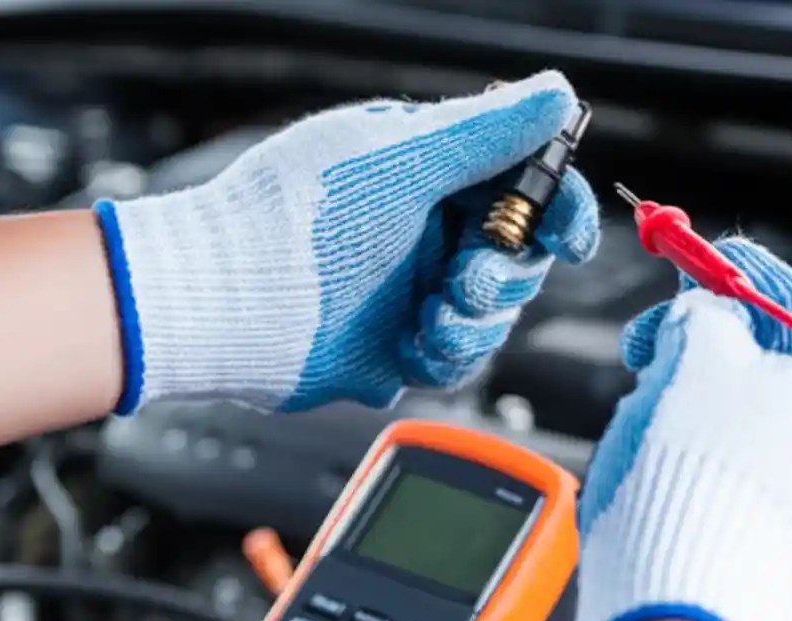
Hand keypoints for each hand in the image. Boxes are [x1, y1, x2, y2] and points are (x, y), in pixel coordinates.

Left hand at [95, 71, 597, 413]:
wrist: (225, 296)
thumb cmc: (297, 213)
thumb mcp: (400, 157)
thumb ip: (487, 131)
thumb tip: (557, 91)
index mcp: (431, 175)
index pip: (523, 186)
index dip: (557, 209)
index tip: (567, 233)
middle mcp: (427, 232)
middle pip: (521, 257)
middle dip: (506, 271)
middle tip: (467, 276)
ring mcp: (413, 291)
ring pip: (496, 314)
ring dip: (478, 318)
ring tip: (432, 315)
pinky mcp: (397, 348)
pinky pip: (458, 359)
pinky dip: (447, 352)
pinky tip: (412, 341)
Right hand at [555, 239, 791, 620]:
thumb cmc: (691, 495)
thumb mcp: (691, 364)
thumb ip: (703, 316)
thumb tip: (702, 310)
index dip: (738, 270)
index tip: (695, 256)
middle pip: (767, 363)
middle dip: (700, 344)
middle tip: (649, 345)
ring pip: (743, 422)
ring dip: (689, 403)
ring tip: (642, 421)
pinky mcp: (775, 548)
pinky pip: (735, 477)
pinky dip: (696, 459)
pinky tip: (656, 473)